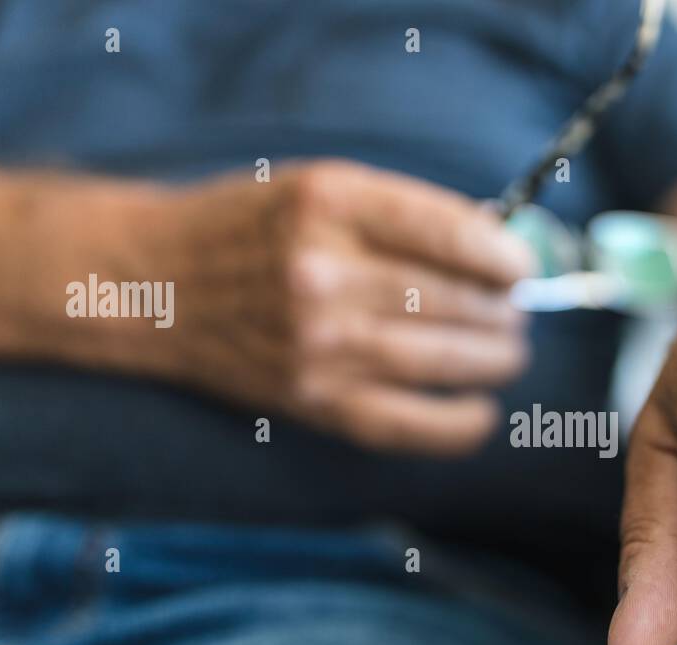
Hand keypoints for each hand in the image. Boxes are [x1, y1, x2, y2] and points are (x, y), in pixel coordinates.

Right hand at [152, 160, 534, 453]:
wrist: (155, 284)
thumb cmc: (250, 228)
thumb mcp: (319, 188)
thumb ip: (400, 214)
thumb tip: (495, 255)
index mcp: (330, 201)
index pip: (451, 232)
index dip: (505, 256)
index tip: (521, 268)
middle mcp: (323, 271)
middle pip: (455, 299)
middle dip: (504, 310)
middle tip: (517, 313)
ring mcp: (318, 343)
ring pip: (443, 359)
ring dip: (496, 360)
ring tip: (510, 352)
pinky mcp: (311, 399)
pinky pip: (406, 423)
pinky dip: (458, 424)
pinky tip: (483, 412)